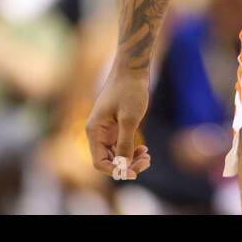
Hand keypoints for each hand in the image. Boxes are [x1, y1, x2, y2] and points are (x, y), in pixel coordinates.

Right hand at [85, 64, 151, 180]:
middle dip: (126, 165)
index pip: (99, 162)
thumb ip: (125, 143)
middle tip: (146, 162)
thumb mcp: (129, 119)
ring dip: (130, 159)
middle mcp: (97, 132)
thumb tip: (123, 167)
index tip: (134, 173)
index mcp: (94, 131)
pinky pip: (121, 145)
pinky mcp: (116, 125)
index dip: (115, 171)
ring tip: (147, 156)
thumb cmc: (129, 90)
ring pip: (116, 154)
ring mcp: (106, 130)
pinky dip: (132, 150)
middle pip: (108, 160)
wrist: (133, 68)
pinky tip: (144, 150)